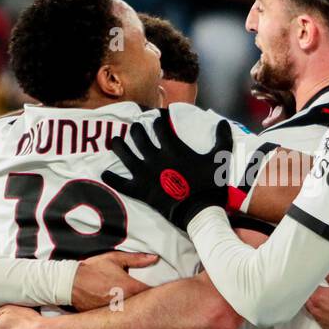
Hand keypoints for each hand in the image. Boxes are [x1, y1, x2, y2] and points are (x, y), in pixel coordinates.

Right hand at [71, 251, 157, 310]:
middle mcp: (124, 302)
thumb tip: (154, 258)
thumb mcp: (114, 259)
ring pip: (130, 313)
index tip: (158, 291)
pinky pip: (117, 318)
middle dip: (146, 303)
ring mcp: (115, 312)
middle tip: (147, 300)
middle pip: (142, 306)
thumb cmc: (92, 269)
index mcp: (130, 288)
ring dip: (132, 309)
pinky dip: (119, 314)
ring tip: (131, 305)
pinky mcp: (105, 318)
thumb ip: (136, 259)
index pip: (151, 293)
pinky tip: (117, 309)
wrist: (69, 283)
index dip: (157, 293)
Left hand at [103, 109, 231, 228]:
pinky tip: (104, 173)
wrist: (199, 211)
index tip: (159, 117)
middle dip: (137, 129)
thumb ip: (222, 138)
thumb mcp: (220, 158)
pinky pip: (120, 183)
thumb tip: (223, 122)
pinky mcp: (140, 190)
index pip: (160, 126)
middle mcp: (155, 157)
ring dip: (119, 146)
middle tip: (136, 127)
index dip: (159, 118)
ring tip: (116, 141)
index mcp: (173, 148)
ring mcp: (145, 174)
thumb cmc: (210, 184)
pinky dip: (112, 178)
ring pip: (125, 154)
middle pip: (139, 136)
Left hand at [304, 271, 328, 328]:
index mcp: (319, 297)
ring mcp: (322, 322)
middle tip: (326, 291)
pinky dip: (326, 316)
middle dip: (315, 294)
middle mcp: (317, 311)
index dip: (315, 283)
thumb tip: (328, 277)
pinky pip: (322, 320)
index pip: (308, 288)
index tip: (321, 283)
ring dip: (320, 305)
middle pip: (309, 300)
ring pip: (314, 311)